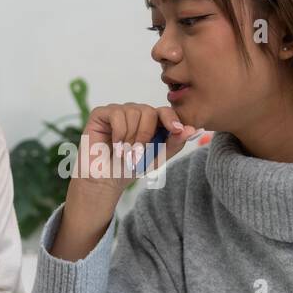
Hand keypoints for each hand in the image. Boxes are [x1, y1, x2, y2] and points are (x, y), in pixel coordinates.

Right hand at [51, 102, 196, 260]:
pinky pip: (117, 115)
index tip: (177, 129)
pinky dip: (119, 133)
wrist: (106, 181)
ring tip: (125, 154)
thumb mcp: (158, 158)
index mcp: (150, 121)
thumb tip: (191, 130)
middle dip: (146, 135)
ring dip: (131, 138)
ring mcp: (117, 111)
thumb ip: (174, 143)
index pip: (164, 111)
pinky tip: (116, 146)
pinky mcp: (101, 114)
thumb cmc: (130, 168)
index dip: (172, 118)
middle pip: (149, 111)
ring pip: (133, 112)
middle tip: (138, 154)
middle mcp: (134, 112)